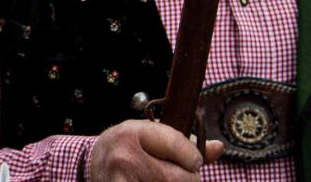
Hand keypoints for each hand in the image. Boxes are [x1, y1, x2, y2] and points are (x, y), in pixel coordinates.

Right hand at [88, 120, 222, 180]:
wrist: (91, 165)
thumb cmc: (126, 148)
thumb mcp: (149, 135)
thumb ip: (184, 143)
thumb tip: (218, 148)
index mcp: (133, 132)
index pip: (180, 146)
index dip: (193, 157)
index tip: (192, 161)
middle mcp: (125, 157)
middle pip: (180, 178)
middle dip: (188, 179)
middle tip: (179, 175)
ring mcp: (122, 181)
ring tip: (161, 178)